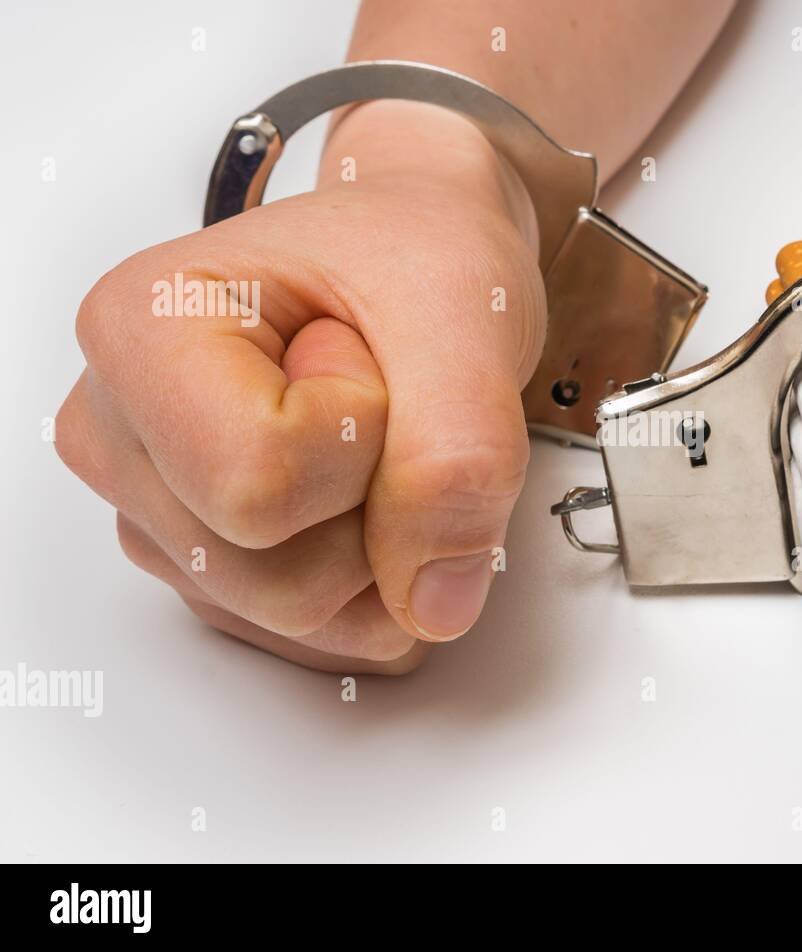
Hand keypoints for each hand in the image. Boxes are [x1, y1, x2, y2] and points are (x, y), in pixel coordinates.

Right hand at [56, 102, 545, 673]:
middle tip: (385, 400)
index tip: (368, 356)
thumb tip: (432, 599)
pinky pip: (320, 635)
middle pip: (275, 576)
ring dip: (389, 548)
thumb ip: (459, 453)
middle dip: (382, 505)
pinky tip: (377, 494)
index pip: (258, 483)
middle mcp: (123, 434)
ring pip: (299, 618)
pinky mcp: (212, 569)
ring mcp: (161, 514)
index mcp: (141, 331)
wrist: (421, 261)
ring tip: (379, 436)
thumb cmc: (419, 256)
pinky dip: (382, 584)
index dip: (365, 438)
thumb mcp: (468, 317)